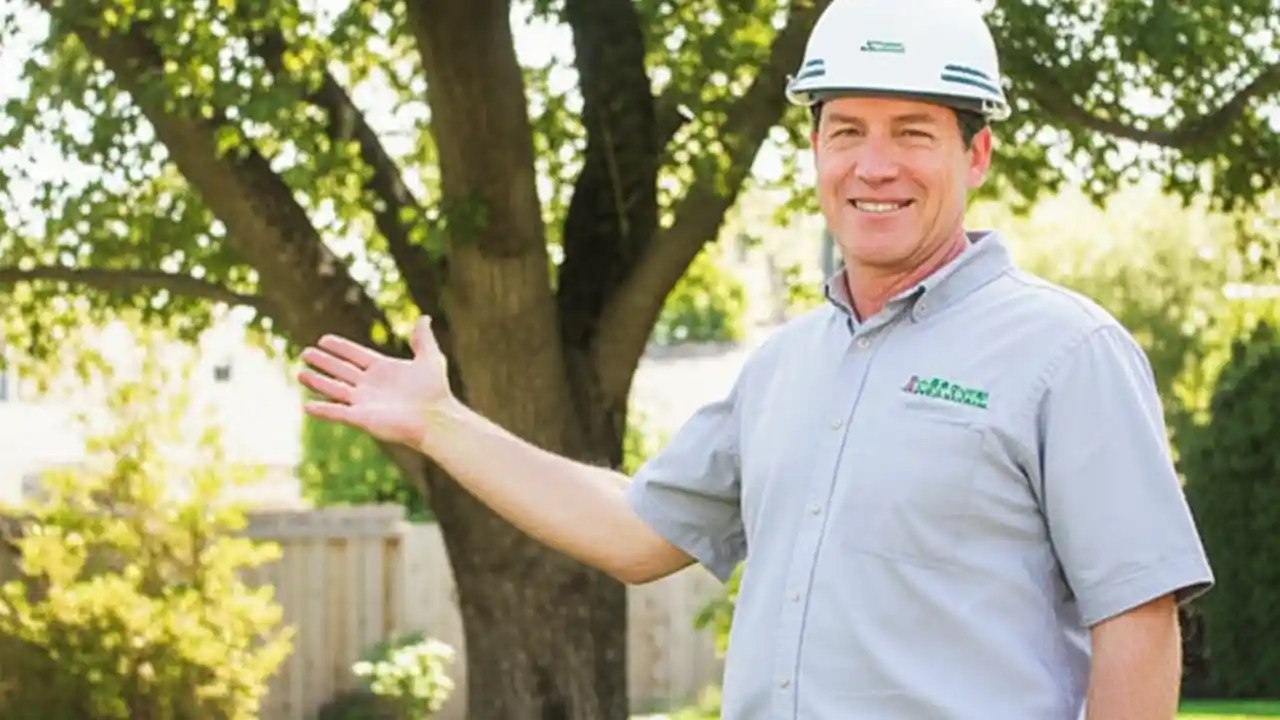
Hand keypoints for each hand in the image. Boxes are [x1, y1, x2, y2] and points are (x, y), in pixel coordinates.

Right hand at [298, 316, 452, 449]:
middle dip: (323, 362)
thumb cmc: (435, 391)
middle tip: (306, 353)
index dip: (340, 348)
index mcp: (383, 370)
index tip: (324, 339)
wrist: (436, 418)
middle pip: (341, 371)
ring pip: (335, 389)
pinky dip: (322, 409)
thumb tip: (425, 317)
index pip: (356, 356)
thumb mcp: (430, 358)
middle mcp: (370, 386)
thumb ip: (423, 338)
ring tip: (300, 373)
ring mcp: (364, 403)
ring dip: (317, 382)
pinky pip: (337, 413)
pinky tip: (306, 405)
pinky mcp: (361, 418)